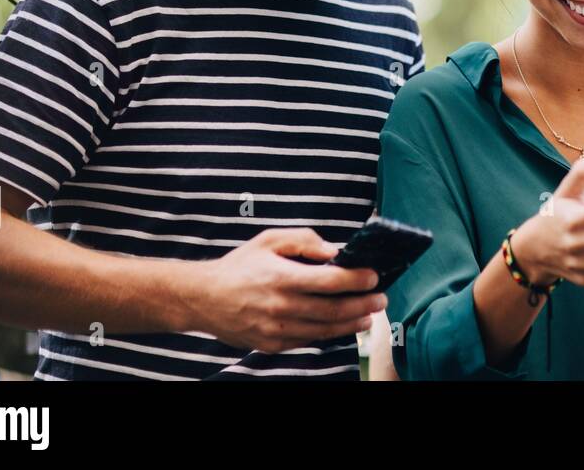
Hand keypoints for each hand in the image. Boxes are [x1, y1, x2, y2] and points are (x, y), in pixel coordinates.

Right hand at [187, 228, 387, 352]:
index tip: (375, 277)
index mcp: (283, 277)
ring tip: (369, 317)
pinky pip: (308, 340)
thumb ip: (305, 240)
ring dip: (352, 324)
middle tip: (381, 300)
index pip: (331, 281)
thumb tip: (335, 251)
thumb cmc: (240, 265)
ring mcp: (277, 329)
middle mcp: (282, 306)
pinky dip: (329, 334)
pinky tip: (342, 326)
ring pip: (325, 330)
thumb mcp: (270, 240)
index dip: (358, 280)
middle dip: (364, 305)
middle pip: (334, 310)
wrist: (202, 298)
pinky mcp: (272, 344)